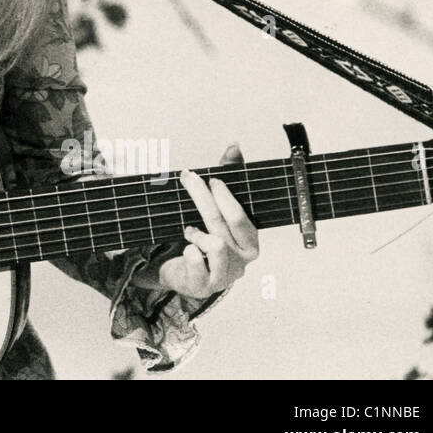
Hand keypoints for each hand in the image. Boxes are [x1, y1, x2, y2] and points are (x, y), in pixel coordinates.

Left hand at [153, 143, 259, 299]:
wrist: (182, 271)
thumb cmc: (204, 236)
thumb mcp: (216, 206)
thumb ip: (229, 176)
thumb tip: (234, 145)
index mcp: (250, 241)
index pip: (241, 217)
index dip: (227, 197)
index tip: (211, 178)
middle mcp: (242, 260)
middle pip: (222, 224)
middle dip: (203, 197)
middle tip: (188, 177)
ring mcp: (225, 276)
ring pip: (214, 245)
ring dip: (196, 233)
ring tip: (189, 230)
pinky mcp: (204, 287)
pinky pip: (198, 265)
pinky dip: (190, 253)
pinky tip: (187, 249)